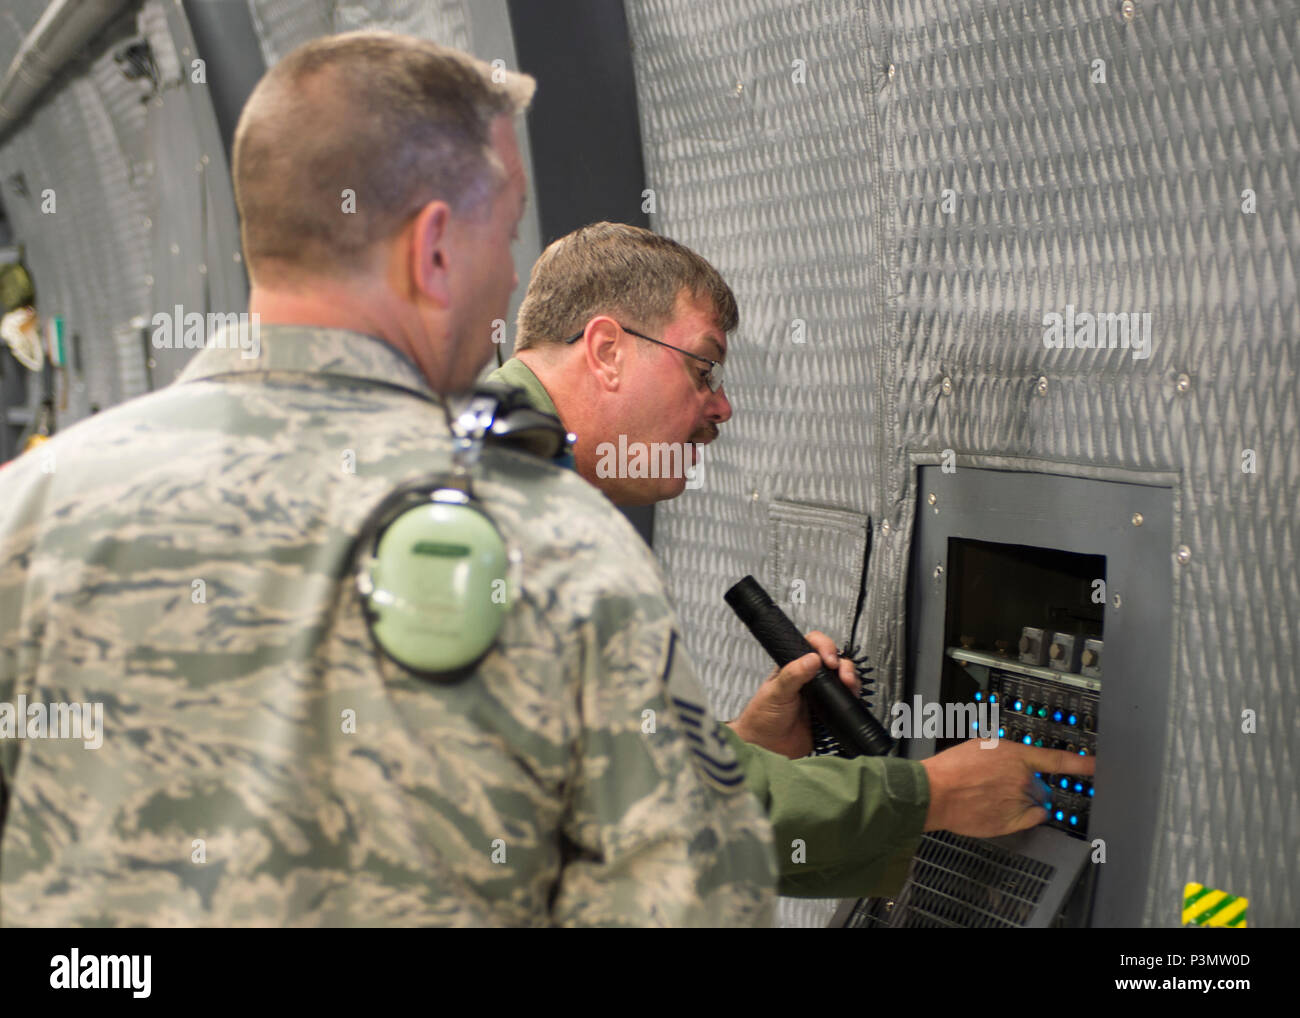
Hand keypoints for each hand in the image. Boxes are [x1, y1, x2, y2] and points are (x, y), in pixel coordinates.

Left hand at [725, 630, 859, 758]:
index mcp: (794, 667)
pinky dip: (852, 697)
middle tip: (842, 674)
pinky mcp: (830, 712)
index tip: (828, 659)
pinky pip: (846, 700)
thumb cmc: (762, 717)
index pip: (812, 645)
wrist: (766, 748)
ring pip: (843, 678)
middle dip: (843, 663)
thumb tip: (812, 659)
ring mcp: (821, 694)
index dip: (824, 646)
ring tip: (849, 686)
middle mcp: (810, 678)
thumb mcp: (776, 692)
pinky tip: (851, 699)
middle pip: (834, 660)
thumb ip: (793, 674)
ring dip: (851, 678)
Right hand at [921, 741, 1096, 837]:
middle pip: (1040, 786)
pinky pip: (1033, 818)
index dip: (1082, 763)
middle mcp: (1023, 778)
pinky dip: (1025, 816)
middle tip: (999, 786)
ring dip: (1021, 800)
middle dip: (1027, 786)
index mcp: (1016, 755)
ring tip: (991, 797)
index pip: (1058, 760)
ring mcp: (1019, 801)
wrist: (934, 793)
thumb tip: (1015, 760)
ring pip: (1034, 802)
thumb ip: (1005, 753)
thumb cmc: (950, 769)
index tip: (1099, 765)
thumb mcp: (980, 746)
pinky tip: (1002, 810)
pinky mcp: (1014, 821)